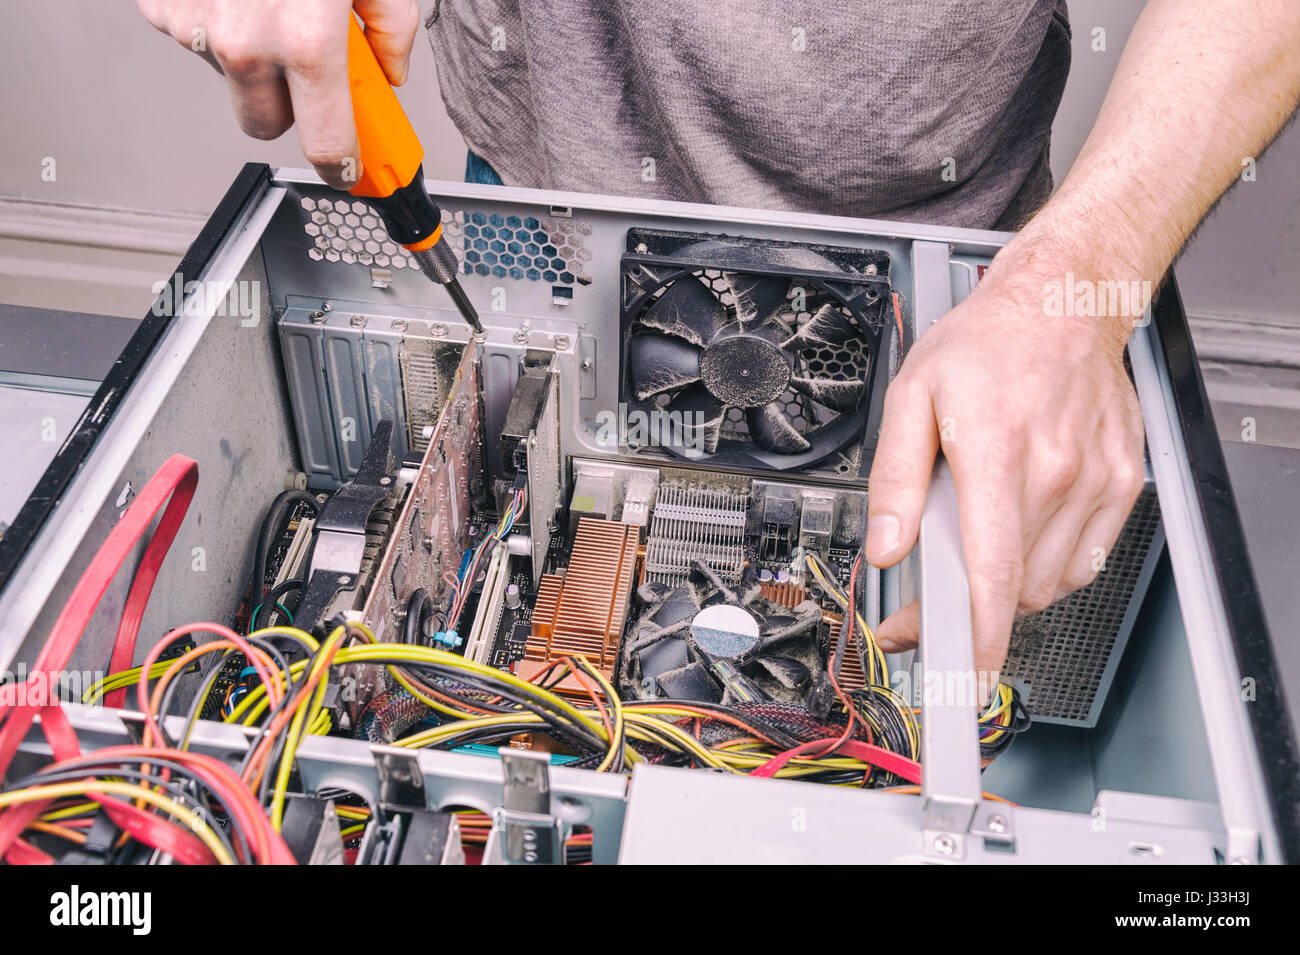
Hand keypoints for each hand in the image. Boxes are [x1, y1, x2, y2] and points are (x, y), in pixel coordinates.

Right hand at [136, 0, 419, 187]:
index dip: (343, 164)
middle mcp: (243, 43)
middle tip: (308, 66)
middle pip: (265, 124)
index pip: (325, 144)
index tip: (350, 169)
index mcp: (305, 43)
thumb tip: (388, 68)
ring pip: (229, 76)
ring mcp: (194, 25)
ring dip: (251, 51)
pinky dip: (217, 14)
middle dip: (291, 104)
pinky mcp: (160, 3)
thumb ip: (392, 27)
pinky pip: (195, 34)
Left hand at [864, 241, 1146, 678]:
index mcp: (999, 454)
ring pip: (1050, 582)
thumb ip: (894, 478)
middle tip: (927, 598)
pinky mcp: (1123, 484)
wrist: (1065, 304)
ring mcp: (1097, 481)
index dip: (974, 636)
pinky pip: (1085, 559)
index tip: (958, 675)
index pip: (992, 571)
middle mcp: (1056, 473)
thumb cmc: (987, 344)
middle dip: (965, 611)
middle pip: (1014, 588)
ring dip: (1006, 592)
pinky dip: (1048, 569)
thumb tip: (886, 545)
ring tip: (974, 552)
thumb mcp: (913, 396)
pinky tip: (1022, 538)